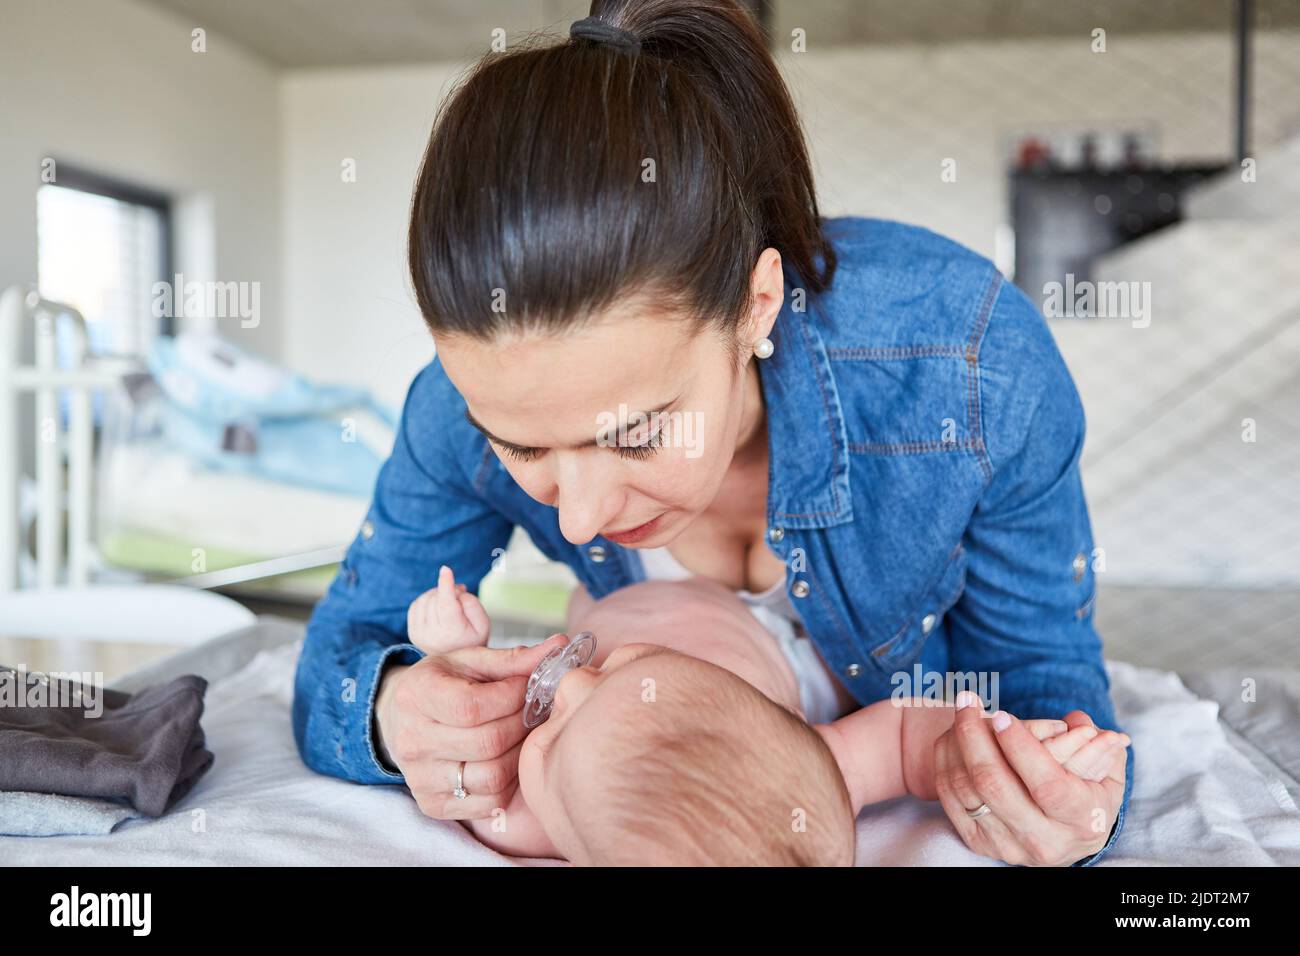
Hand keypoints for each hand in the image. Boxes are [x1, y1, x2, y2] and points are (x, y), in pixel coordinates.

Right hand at [374, 633, 569, 819]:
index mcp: (417, 695)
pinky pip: (488, 803)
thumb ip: (514, 659)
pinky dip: (509, 783)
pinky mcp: (432, 803)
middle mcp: (411, 740)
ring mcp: (419, 777)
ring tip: (520, 736)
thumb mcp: (470, 662)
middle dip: (521, 725)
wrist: (400, 718)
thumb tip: (560, 646)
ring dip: (519, 756)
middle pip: (488, 743)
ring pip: (491, 777)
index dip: (511, 697)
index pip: (472, 706)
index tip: (525, 687)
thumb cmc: (443, 684)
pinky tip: (507, 760)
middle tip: (531, 712)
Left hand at [407, 565, 491, 653]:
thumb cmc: (473, 639)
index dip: (446, 584)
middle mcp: (432, 635)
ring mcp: (419, 634)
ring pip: (425, 599)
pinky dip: (427, 600)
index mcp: (452, 633)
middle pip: (436, 598)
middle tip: (460, 596)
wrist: (458, 661)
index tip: (446, 569)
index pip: (446, 604)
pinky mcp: (413, 633)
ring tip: (450, 602)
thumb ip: (471, 603)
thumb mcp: (483, 622)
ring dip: (437, 594)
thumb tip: (453, 590)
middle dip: (448, 591)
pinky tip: (437, 607)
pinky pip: (416, 605)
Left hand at [933, 696, 1128, 865]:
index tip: (1001, 715)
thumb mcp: (1106, 774)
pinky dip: (944, 762)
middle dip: (974, 736)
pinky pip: (950, 798)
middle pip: (995, 785)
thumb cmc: (1088, 798)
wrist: (1065, 841)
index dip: (1021, 747)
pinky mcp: (979, 842)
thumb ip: (1100, 745)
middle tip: (967, 700)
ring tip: (960, 711)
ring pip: (966, 789)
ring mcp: (1007, 844)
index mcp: (1081, 820)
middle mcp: (1042, 839)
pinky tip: (950, 735)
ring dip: (955, 743)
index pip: (1047, 784)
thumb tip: (1079, 721)